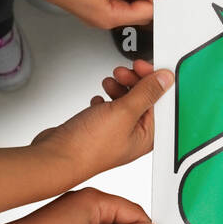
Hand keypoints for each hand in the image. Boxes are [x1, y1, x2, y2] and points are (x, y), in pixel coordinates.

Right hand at [32, 63, 171, 181]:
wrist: (56, 156)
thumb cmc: (88, 147)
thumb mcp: (124, 112)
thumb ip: (146, 93)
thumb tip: (165, 80)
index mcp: (148, 137)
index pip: (160, 103)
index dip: (155, 82)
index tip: (145, 67)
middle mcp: (134, 136)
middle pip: (144, 100)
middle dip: (135, 82)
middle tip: (124, 72)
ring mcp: (115, 132)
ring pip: (126, 102)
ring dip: (120, 88)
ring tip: (110, 82)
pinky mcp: (100, 129)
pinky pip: (110, 108)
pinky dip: (106, 99)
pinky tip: (99, 100)